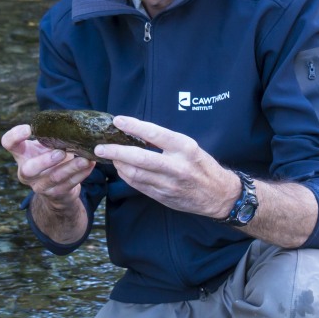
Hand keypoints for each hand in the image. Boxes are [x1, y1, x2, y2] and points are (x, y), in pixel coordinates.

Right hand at [0, 124, 94, 205]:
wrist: (56, 187)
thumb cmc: (49, 157)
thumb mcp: (45, 145)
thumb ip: (50, 135)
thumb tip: (71, 119)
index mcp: (21, 154)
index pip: (8, 143)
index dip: (14, 136)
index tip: (28, 128)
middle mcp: (26, 172)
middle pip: (29, 169)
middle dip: (45, 161)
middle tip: (61, 152)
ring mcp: (40, 185)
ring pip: (54, 178)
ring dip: (71, 168)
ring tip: (85, 159)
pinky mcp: (55, 194)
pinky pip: (69, 185)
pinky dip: (81, 174)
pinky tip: (90, 165)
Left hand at [93, 115, 234, 217]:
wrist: (218, 195)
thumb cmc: (202, 166)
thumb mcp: (189, 147)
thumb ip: (165, 141)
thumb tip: (136, 132)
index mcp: (185, 148)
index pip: (155, 133)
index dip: (133, 126)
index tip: (117, 120)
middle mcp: (176, 166)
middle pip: (139, 158)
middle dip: (116, 151)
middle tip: (100, 147)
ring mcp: (169, 184)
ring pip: (135, 174)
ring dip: (118, 164)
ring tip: (109, 156)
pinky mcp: (163, 197)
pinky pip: (138, 185)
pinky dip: (126, 175)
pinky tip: (121, 168)